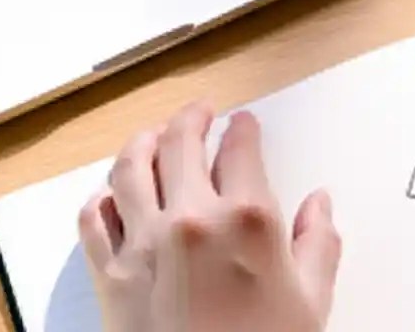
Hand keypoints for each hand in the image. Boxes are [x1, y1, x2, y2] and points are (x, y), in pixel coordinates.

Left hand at [78, 102, 341, 331]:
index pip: (242, 148)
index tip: (244, 124)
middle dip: (193, 118)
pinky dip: (102, 196)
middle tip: (200, 112)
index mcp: (250, 219)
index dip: (244, 128)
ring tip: (153, 135)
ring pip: (131, 167)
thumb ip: (320, 243)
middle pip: (182, 141)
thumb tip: (320, 206)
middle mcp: (194, 218)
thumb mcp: (313, 300)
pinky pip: (94, 218)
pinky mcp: (112, 274)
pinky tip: (111, 193)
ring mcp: (146, 243)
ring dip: (143, 141)